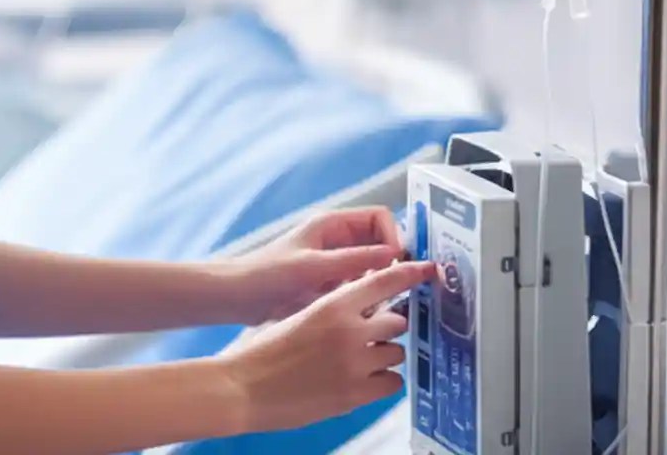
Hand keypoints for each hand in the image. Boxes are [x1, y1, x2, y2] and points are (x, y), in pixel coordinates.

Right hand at [218, 261, 436, 433]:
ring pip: (397, 352)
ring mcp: (355, 366)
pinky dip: (383, 380)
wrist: (240, 389)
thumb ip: (326, 305)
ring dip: (384, 353)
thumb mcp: (291, 313)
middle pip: (398, 320)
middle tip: (371, 332)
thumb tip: (351, 300)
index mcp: (332, 305)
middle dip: (387, 325)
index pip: (386, 281)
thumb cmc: (258, 350)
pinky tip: (363, 379)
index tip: (426, 270)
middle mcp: (350, 332)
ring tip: (360, 359)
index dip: (411, 273)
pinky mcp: (355, 396)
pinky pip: (392, 383)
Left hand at [229, 207, 405, 325]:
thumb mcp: (314, 266)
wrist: (238, 299)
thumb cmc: (268, 275)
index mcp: (333, 225)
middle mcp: (338, 241)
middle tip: (401, 287)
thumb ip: (355, 260)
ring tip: (387, 303)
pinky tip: (370, 313)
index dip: (394, 236)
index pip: (381, 218)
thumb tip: (397, 254)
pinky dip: (369, 296)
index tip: (398, 262)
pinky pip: (361, 287)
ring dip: (382, 281)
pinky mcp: (331, 286)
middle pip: (382, 243)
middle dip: (394, 262)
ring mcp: (336, 264)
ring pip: (374, 268)